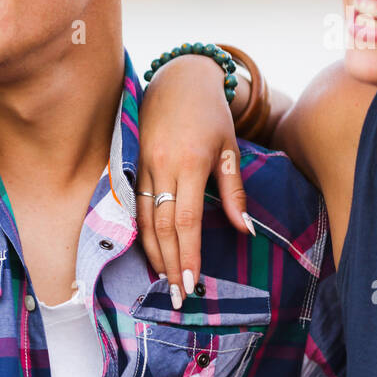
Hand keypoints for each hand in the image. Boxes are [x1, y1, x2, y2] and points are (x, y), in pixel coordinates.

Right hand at [137, 55, 253, 308]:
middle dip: (170, 264)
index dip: (189, 255)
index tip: (193, 284)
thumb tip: (245, 232)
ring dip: (154, 254)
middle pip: (162, 227)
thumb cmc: (210, 114)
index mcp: (190, 163)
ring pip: (144, 220)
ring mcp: (143, 165)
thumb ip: (234, 191)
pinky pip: (134, 206)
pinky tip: (149, 252)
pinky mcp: (131, 164)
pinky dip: (141, 233)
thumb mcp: (229, 148)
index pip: (187, 220)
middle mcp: (162, 166)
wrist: (178, 79)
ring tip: (164, 282)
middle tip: (177, 297)